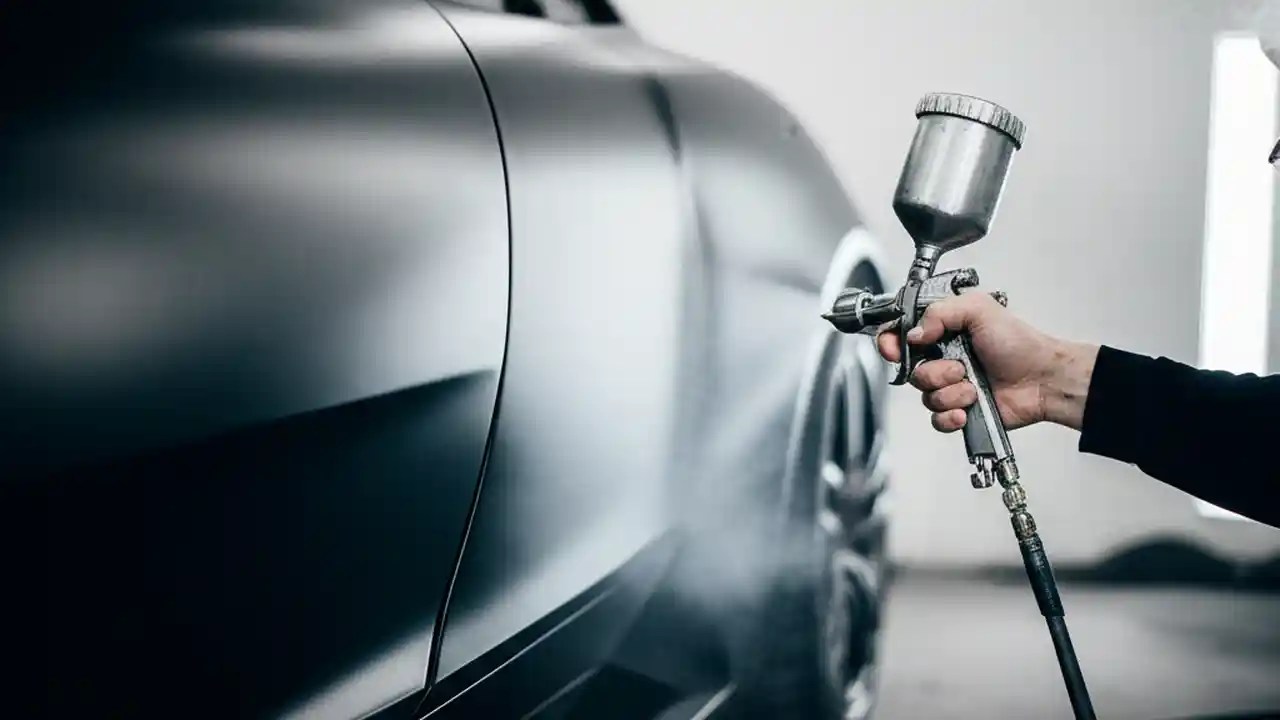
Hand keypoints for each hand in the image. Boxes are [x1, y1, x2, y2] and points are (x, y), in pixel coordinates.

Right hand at [876, 292, 1098, 431]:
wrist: (1042, 379)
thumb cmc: (1018, 343)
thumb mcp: (979, 309)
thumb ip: (939, 312)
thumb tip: (913, 335)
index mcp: (942, 331)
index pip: (900, 336)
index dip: (890, 343)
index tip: (895, 349)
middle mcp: (942, 359)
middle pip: (909, 370)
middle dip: (933, 371)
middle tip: (958, 367)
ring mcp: (950, 386)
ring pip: (924, 396)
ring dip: (950, 393)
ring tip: (974, 387)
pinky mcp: (958, 411)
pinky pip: (936, 419)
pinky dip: (951, 416)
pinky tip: (968, 409)